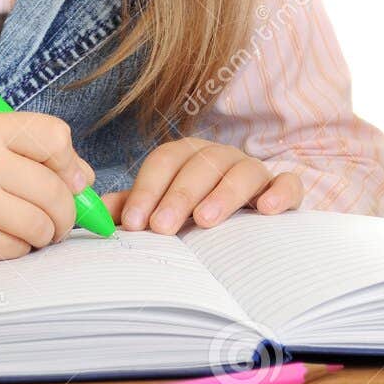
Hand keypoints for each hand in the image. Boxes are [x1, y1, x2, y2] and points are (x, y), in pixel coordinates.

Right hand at [0, 112, 94, 260]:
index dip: (70, 161)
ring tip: (38, 229)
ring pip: (40, 225)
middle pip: (54, 190)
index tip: (68, 176)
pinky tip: (8, 236)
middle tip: (61, 216)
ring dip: (48, 233)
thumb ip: (36, 153)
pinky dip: (22, 247)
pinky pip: (16, 249)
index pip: (54, 137)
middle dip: (68, 210)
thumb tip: (86, 181)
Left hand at [103, 138, 302, 233]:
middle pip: (200, 165)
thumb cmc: (197, 210)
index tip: (133, 222)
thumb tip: (96, 213)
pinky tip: (267, 210)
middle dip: (178, 196)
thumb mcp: (164, 208)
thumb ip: (133, 208)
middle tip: (162, 227)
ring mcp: (254, 171)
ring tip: (205, 221)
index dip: (147, 189)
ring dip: (222, 194)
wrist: (251, 215)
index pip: (164, 162)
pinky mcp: (285, 189)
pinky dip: (280, 193)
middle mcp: (220, 157)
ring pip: (241, 171)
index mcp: (187, 157)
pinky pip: (288, 184)